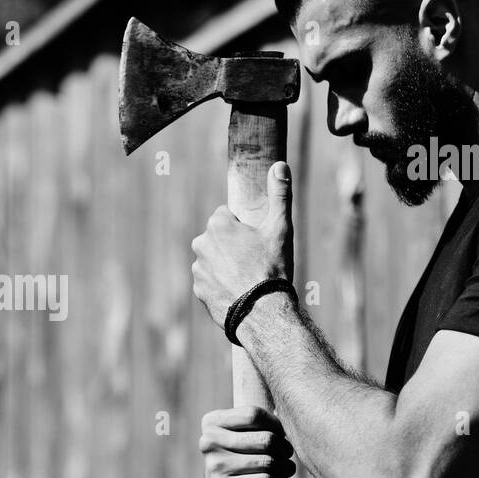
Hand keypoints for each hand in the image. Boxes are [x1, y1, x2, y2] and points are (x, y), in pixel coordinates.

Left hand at [191, 161, 292, 326]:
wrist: (262, 312)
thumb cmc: (271, 268)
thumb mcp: (280, 228)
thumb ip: (280, 194)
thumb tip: (280, 165)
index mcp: (217, 224)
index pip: (227, 216)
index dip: (244, 227)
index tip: (256, 241)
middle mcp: (201, 244)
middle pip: (218, 238)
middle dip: (233, 245)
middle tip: (254, 260)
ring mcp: (198, 268)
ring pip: (213, 260)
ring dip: (226, 265)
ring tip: (248, 278)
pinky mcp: (198, 290)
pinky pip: (210, 281)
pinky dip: (221, 284)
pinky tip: (238, 291)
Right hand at [200, 406, 294, 477]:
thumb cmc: (239, 454)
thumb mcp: (238, 432)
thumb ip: (255, 419)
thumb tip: (286, 409)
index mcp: (211, 422)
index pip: (254, 414)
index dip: (276, 424)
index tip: (281, 433)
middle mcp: (208, 441)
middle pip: (266, 439)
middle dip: (284, 448)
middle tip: (288, 453)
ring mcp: (214, 465)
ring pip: (268, 462)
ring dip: (286, 467)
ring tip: (287, 468)